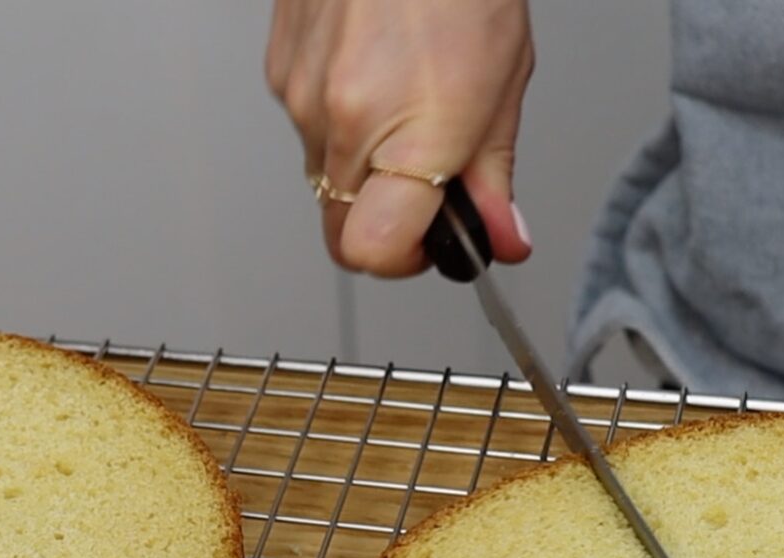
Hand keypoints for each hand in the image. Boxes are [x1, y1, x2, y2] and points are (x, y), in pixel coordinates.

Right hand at [265, 0, 534, 275]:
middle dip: (386, 220)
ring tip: (408, 104)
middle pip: (343, 228)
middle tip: (428, 183)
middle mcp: (340, 120)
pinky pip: (309, 127)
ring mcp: (300, 95)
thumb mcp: (503, 84)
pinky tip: (376, 74)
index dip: (404, 260)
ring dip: (365, 165)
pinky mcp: (279, 70)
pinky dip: (342, 120)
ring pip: (326, 177)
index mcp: (403, 130)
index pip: (372, 252)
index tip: (431, 242)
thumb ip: (492, 175)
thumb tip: (498, 237)